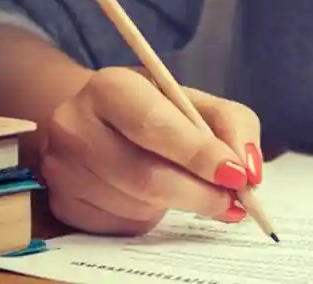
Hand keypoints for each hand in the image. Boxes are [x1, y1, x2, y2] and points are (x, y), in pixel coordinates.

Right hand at [38, 67, 263, 234]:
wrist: (95, 121)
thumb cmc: (155, 110)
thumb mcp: (196, 102)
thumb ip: (233, 127)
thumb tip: (249, 171)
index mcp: (111, 87)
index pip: (156, 126)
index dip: (199, 154)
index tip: (238, 175)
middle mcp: (75, 125)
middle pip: (145, 176)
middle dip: (199, 194)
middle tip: (233, 203)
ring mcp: (63, 169)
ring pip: (137, 205)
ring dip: (177, 206)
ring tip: (193, 192)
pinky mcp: (63, 203)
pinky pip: (121, 225)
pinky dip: (151, 218)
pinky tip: (155, 200)